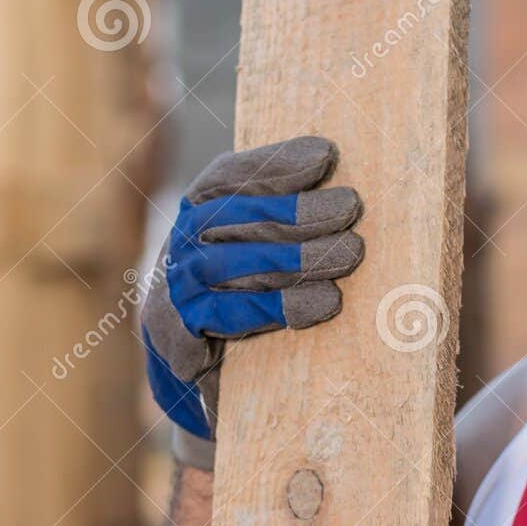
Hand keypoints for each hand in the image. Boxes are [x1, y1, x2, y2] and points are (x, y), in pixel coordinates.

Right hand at [140, 136, 364, 467]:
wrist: (195, 371)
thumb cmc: (242, 297)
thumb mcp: (258, 250)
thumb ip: (286, 218)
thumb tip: (346, 179)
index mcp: (196, 213)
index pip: (229, 176)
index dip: (276, 162)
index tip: (326, 155)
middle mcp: (178, 245)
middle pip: (234, 219)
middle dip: (298, 210)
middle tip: (352, 207)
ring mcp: (174, 290)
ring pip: (230, 264)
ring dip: (296, 256)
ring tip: (352, 252)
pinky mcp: (178, 336)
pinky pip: (229, 316)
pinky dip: (280, 307)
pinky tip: (328, 302)